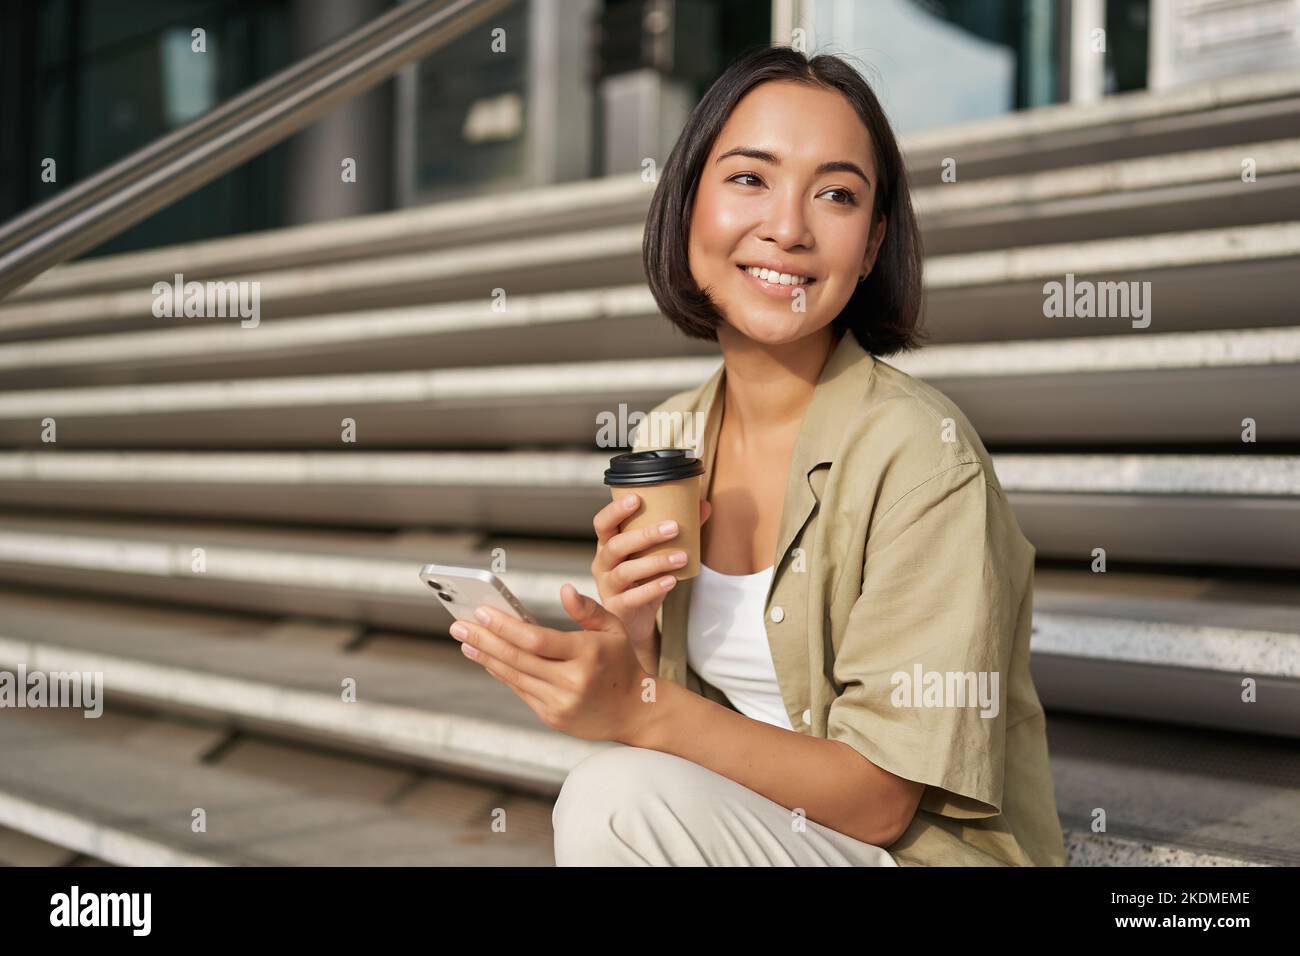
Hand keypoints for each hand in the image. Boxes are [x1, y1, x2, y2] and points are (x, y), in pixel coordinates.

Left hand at [449, 583, 656, 743]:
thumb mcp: (614, 628)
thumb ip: (587, 609)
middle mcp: (572, 681)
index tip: (481, 612)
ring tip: (465, 641)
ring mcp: (561, 703)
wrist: (635, 711)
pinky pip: (520, 691)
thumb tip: (563, 590)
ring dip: (486, 658)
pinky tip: (487, 659)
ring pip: (514, 676)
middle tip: (459, 625)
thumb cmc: (621, 662)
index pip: (537, 640)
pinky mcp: (552, 717)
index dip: (505, 626)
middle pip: (518, 658)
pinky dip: (502, 673)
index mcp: (588, 654)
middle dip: (484, 640)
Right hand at [591, 493, 712, 654]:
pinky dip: (653, 588)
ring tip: (682, 557)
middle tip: (674, 527)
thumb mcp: (656, 553)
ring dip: (655, 562)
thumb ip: (676, 531)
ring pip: (626, 571)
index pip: (603, 523)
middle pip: (616, 545)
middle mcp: (602, 563)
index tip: (636, 498)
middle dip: (645, 534)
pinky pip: (633, 597)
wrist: (636, 619)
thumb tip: (703, 505)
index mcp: (608, 544)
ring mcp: (607, 586)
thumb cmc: (644, 578)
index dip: (615, 510)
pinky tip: (672, 580)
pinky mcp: (617, 607)